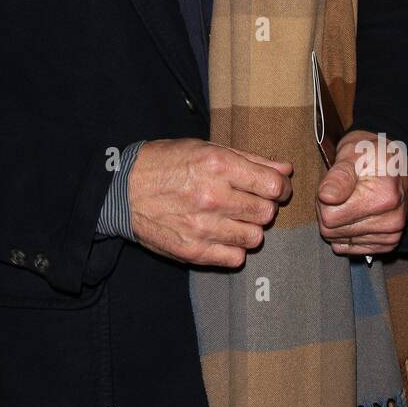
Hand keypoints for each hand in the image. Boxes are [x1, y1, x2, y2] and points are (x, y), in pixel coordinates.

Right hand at [128, 138, 292, 267]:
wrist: (122, 190)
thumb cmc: (165, 163)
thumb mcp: (205, 148)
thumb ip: (249, 160)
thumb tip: (285, 170)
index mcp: (218, 165)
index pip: (273, 186)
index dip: (281, 188)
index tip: (275, 189)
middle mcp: (213, 196)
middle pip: (267, 212)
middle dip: (264, 207)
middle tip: (250, 201)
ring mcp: (203, 227)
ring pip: (255, 237)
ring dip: (249, 228)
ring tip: (234, 218)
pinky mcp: (193, 251)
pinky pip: (235, 258)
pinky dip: (234, 249)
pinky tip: (222, 235)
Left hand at [315, 129, 407, 255]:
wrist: (397, 164)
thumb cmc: (371, 154)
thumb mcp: (353, 152)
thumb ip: (338, 175)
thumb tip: (326, 196)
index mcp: (384, 196)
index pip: (330, 216)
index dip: (322, 198)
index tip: (334, 184)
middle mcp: (392, 220)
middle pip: (332, 230)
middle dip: (328, 210)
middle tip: (340, 192)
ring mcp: (392, 235)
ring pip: (339, 240)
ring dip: (337, 222)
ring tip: (349, 200)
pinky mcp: (388, 244)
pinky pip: (350, 248)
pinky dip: (346, 233)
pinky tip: (355, 215)